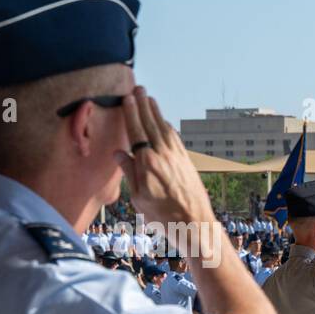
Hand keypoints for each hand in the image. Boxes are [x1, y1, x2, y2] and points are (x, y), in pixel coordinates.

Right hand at [115, 87, 214, 229]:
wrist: (196, 225)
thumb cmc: (164, 216)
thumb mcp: (139, 198)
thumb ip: (129, 173)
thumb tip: (119, 153)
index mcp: (147, 162)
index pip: (136, 131)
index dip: (131, 113)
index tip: (126, 98)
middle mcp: (163, 155)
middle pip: (151, 124)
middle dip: (143, 105)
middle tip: (138, 88)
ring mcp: (178, 158)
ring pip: (165, 129)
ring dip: (156, 113)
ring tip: (150, 99)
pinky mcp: (187, 163)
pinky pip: (175, 139)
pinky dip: (168, 128)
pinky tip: (165, 123)